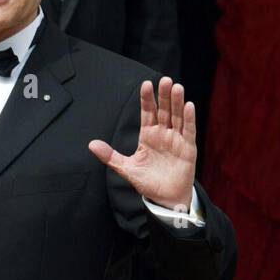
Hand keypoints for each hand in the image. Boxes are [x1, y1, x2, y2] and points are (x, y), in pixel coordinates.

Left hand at [89, 77, 196, 210]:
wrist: (164, 199)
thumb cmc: (147, 182)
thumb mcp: (126, 168)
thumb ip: (110, 156)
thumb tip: (91, 144)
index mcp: (148, 135)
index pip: (148, 113)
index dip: (147, 99)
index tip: (146, 84)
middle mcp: (163, 134)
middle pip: (164, 111)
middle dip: (164, 96)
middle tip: (164, 80)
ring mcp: (176, 139)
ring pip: (176, 117)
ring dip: (177, 102)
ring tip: (176, 87)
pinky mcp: (188, 148)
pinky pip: (188, 131)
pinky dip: (188, 119)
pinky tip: (188, 106)